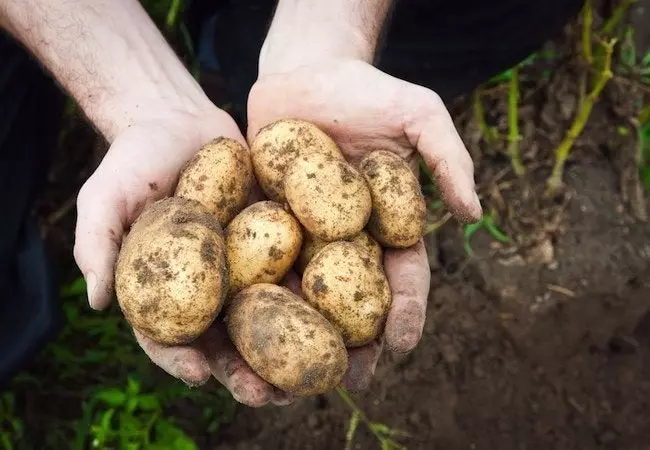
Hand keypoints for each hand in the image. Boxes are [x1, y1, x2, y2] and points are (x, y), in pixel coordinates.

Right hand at [73, 106, 289, 405]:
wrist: (178, 119)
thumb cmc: (132, 160)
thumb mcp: (104, 198)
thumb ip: (96, 246)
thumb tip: (97, 302)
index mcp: (165, 290)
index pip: (170, 337)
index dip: (183, 360)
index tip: (201, 375)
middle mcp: (207, 287)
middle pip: (226, 340)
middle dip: (246, 373)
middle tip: (268, 396)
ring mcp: (244, 267)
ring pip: (268, 317)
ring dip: (289, 351)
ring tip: (311, 376)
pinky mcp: (274, 241)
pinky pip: (295, 270)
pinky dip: (315, 297)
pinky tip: (338, 317)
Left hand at [247, 59, 481, 389]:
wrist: (302, 71)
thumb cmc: (365, 90)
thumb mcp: (418, 113)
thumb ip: (448, 158)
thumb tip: (473, 214)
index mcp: (385, 224)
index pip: (401, 275)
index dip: (404, 310)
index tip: (400, 343)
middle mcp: (343, 239)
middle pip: (351, 298)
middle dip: (353, 340)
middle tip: (349, 378)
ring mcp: (299, 235)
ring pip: (301, 292)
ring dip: (300, 334)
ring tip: (294, 372)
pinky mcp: (259, 223)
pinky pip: (255, 262)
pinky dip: (251, 294)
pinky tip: (242, 326)